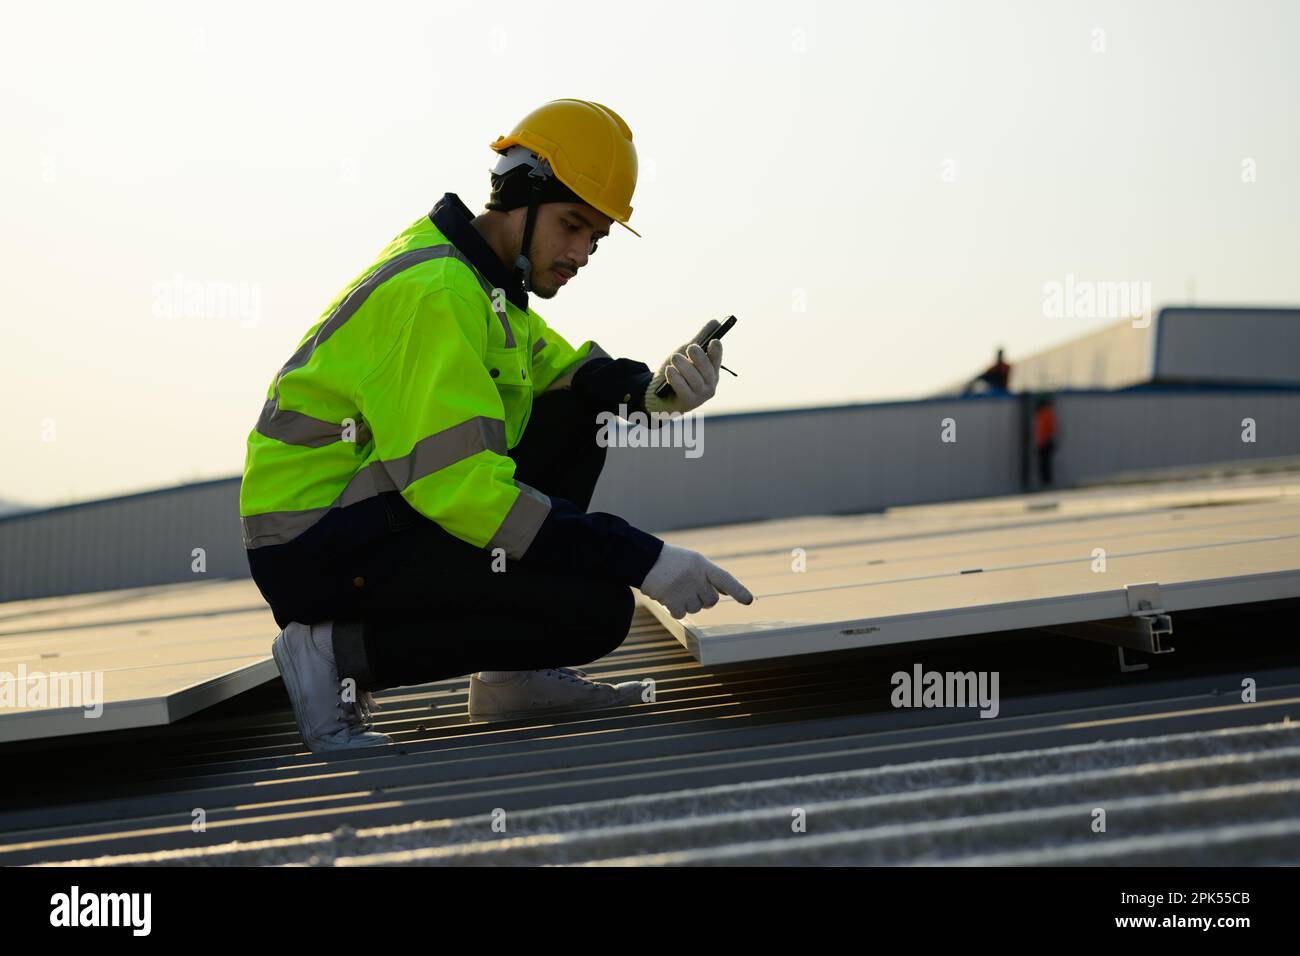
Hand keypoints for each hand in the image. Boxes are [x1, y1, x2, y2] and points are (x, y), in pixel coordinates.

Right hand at [637, 543, 753, 618]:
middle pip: (711, 601)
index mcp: (703, 565)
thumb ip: (709, 576)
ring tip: (675, 589)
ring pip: (696, 609)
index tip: (748, 601)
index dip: (738, 590)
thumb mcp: (693, 562)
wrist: (644, 559)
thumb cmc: (671, 562)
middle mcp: (696, 577)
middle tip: (688, 588)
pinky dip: (675, 609)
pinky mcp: (672, 600)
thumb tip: (725, 592)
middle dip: (702, 599)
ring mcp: (685, 589)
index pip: (725, 579)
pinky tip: (667, 597)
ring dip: (686, 603)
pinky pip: (681, 614)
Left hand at [644, 320, 723, 415]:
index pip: (717, 360)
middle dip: (699, 357)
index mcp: (712, 371)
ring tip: (674, 357)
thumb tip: (715, 322)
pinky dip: (676, 378)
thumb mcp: (686, 353)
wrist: (659, 394)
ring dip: (684, 366)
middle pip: (707, 370)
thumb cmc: (676, 371)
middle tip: (690, 347)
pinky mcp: (688, 403)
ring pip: (695, 379)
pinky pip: (683, 389)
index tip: (714, 341)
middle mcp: (710, 385)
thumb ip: (700, 338)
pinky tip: (669, 370)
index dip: (717, 351)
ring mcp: (700, 396)